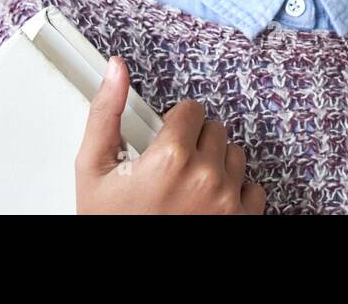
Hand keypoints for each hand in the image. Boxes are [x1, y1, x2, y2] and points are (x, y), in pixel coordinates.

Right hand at [75, 55, 265, 213]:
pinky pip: (253, 188)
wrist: (125, 276)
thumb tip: (116, 70)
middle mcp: (206, 176)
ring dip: (215, 164)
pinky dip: (234, 192)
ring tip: (186, 187)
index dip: (173, 124)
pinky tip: (206, 203)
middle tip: (171, 168)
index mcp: (171, 157)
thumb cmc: (111, 224)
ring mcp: (228, 201)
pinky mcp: (242, 221)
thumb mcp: (94, 169)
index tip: (162, 142)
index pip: (192, 109)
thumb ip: (106, 113)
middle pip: (214, 129)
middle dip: (194, 142)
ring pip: (234, 155)